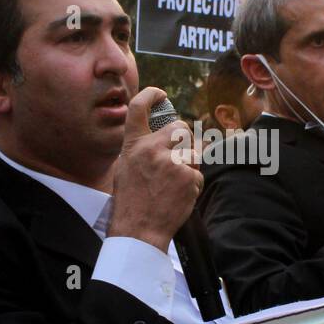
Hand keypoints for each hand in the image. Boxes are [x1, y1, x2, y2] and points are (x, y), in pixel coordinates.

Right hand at [108, 87, 202, 251]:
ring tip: (175, 181)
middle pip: (180, 127)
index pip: (138, 108)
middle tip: (177, 156)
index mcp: (133, 145)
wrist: (140, 229)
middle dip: (184, 139)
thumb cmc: (131, 201)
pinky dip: (192, 184)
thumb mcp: (125, 168)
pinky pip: (198, 173)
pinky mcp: (188, 177)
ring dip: (190, 163)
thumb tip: (158, 135)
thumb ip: (141, 148)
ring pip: (194, 150)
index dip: (150, 94)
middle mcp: (152, 149)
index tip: (160, 93)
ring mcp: (172, 162)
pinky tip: (179, 195)